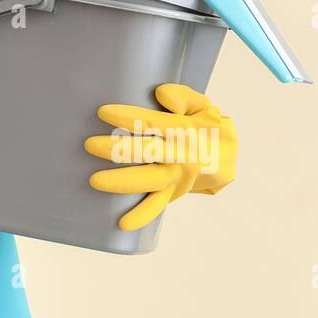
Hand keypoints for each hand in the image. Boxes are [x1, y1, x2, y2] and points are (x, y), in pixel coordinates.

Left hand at [84, 83, 237, 231]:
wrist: (229, 156)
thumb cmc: (207, 125)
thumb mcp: (202, 105)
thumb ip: (182, 96)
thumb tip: (160, 94)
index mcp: (185, 130)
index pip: (152, 122)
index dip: (127, 117)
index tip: (102, 113)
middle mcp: (182, 155)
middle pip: (147, 152)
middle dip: (118, 150)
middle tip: (89, 145)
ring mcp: (178, 176)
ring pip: (150, 181)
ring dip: (122, 182)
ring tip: (95, 181)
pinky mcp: (175, 192)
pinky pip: (158, 205)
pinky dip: (142, 216)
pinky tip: (122, 223)